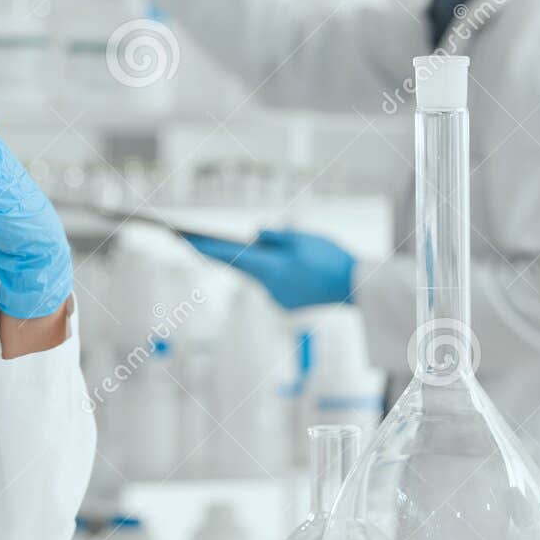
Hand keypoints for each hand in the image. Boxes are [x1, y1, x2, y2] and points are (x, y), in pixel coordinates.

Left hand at [182, 229, 354, 310]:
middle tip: (200, 241)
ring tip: (272, 248)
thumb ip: (273, 236)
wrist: (356, 287)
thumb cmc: (330, 258)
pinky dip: (279, 274)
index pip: (229, 255)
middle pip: (242, 266)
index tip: (183, 240)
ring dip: (264, 263)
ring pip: (261, 275)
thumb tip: (254, 234)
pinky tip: (293, 267)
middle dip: (227, 253)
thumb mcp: (301, 237)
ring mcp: (277, 298)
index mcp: (269, 268)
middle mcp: (268, 287)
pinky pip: (275, 285)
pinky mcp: (287, 304)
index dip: (204, 247)